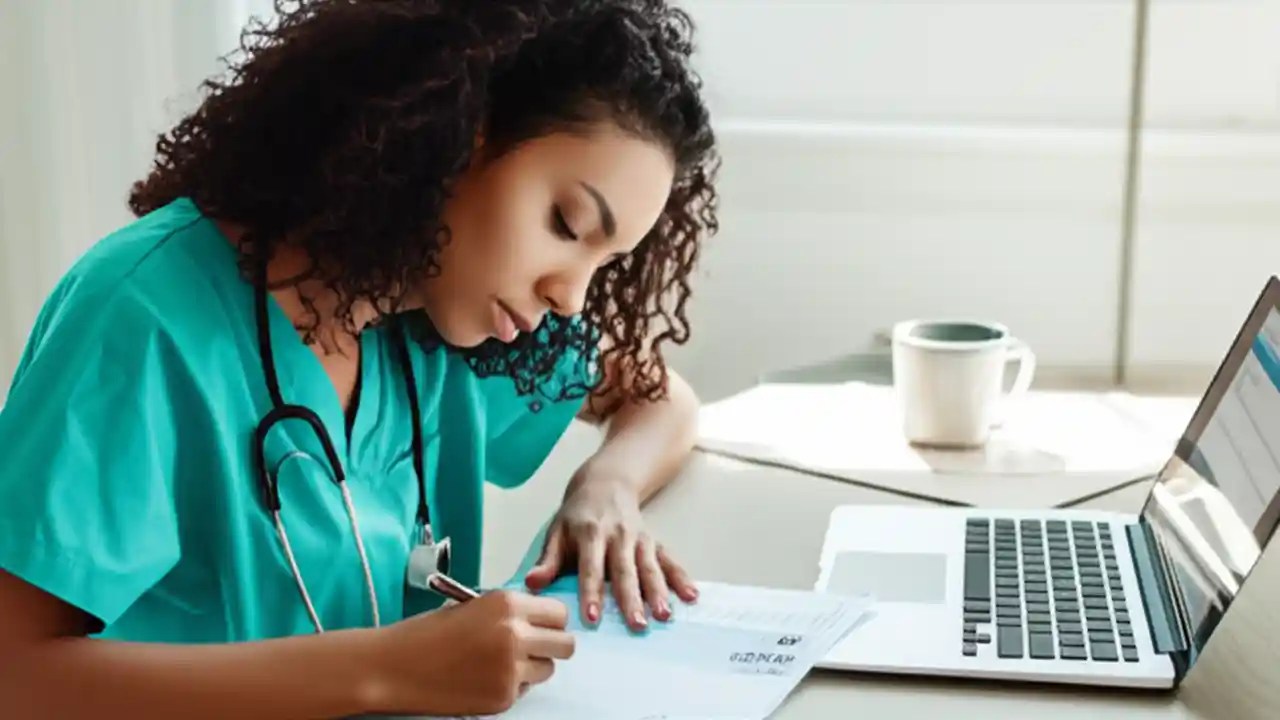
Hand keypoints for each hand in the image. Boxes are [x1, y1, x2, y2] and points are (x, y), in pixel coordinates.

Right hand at [365, 590, 574, 715]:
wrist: (395, 667)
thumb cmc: (428, 633)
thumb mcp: (473, 607)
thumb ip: (510, 611)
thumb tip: (539, 619)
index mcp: (508, 604)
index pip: (559, 613)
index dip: (550, 620)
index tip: (542, 625)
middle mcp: (516, 635)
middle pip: (566, 644)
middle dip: (552, 645)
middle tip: (532, 647)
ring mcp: (512, 670)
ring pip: (548, 669)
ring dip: (532, 666)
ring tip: (499, 662)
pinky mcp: (504, 698)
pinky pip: (524, 690)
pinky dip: (510, 685)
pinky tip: (482, 678)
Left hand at [523, 466, 697, 630]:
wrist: (606, 483)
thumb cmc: (577, 515)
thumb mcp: (557, 531)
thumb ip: (547, 560)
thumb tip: (532, 584)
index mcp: (590, 533)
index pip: (590, 567)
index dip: (591, 592)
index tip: (592, 617)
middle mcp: (617, 535)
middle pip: (624, 570)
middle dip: (631, 598)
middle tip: (636, 625)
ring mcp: (639, 538)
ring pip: (649, 567)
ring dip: (658, 592)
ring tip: (664, 615)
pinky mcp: (654, 541)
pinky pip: (669, 560)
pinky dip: (681, 577)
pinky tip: (691, 596)